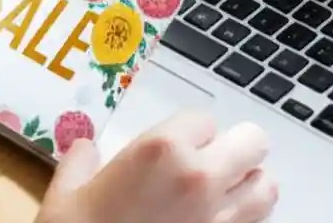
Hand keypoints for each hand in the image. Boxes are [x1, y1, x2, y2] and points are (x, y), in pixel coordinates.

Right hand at [38, 111, 276, 222]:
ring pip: (266, 185)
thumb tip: (86, 149)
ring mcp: (222, 217)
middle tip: (207, 164)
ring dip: (247, 185)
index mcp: (162, 151)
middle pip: (252, 141)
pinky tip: (218, 222)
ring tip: (222, 193)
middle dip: (232, 149)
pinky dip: (246, 219)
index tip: (173, 150)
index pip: (203, 119)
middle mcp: (201, 178)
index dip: (189, 134)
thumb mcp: (66, 197)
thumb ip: (80, 163)